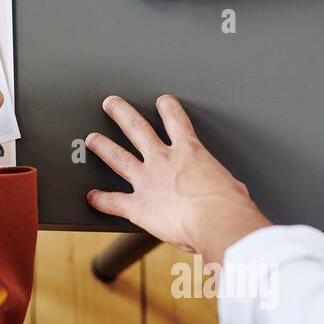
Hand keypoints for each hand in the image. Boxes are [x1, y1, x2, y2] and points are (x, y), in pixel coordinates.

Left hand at [86, 95, 270, 263]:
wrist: (215, 222)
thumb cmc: (229, 206)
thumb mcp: (231, 185)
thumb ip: (219, 183)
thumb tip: (225, 192)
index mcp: (190, 153)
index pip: (176, 121)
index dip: (167, 108)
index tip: (161, 101)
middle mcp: (163, 161)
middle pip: (136, 128)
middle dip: (121, 113)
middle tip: (111, 104)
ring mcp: (146, 181)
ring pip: (118, 156)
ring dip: (102, 146)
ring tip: (92, 139)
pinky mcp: (137, 205)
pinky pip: (112, 201)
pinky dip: (100, 200)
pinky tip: (91, 197)